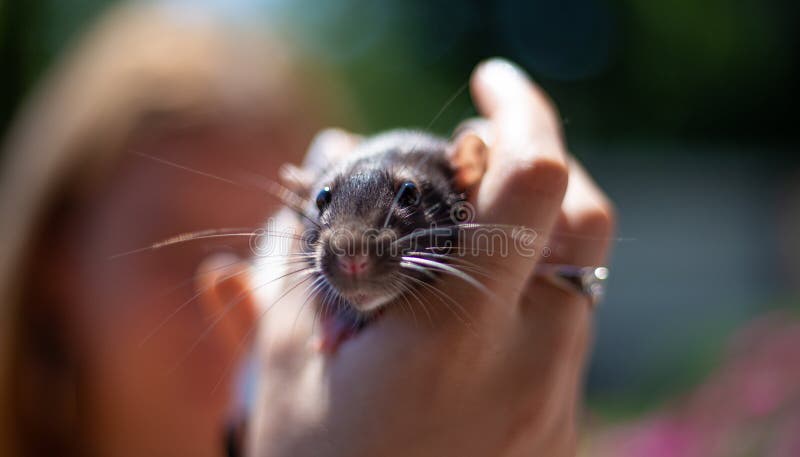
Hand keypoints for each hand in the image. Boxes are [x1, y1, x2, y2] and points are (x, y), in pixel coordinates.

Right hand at [206, 58, 614, 456]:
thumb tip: (309, 180)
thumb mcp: (284, 372)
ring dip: (538, 225)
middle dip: (544, 157)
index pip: (534, 184)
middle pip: (586, 213)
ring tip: (471, 226)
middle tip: (482, 150)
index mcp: (454, 335)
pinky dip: (533, 287)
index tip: (486, 82)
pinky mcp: (561, 424)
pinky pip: (570, 326)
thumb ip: (296, 265)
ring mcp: (556, 397)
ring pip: (584, 271)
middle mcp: (530, 361)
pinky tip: (477, 302)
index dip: (521, 109)